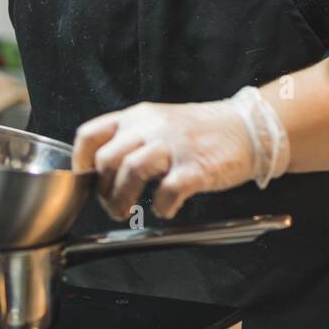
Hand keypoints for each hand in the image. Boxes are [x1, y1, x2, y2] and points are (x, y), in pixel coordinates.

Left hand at [71, 98, 254, 221]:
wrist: (247, 128)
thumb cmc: (201, 131)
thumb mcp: (159, 122)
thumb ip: (131, 139)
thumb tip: (102, 169)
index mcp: (138, 116)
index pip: (91, 135)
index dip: (81, 162)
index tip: (86, 180)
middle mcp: (152, 127)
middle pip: (107, 159)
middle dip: (103, 190)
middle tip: (112, 204)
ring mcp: (175, 146)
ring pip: (131, 172)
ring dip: (122, 200)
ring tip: (128, 211)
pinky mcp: (196, 168)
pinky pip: (167, 191)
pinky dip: (161, 206)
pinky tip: (165, 208)